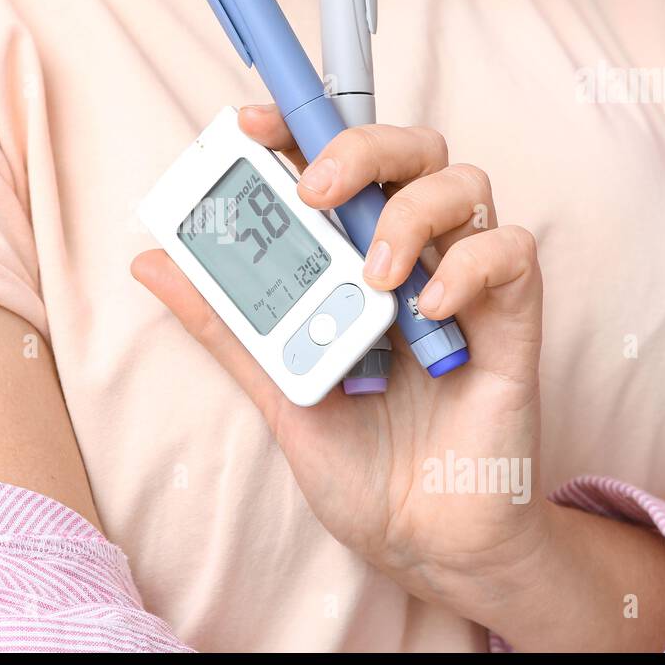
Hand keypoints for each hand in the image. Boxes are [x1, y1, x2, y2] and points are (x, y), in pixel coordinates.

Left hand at [132, 105, 545, 617]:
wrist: (419, 538)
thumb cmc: (356, 462)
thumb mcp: (277, 389)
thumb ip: (226, 325)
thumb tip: (151, 264)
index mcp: (353, 261)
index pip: (334, 164)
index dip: (296, 127)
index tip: (248, 125)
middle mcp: (412, 256)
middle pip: (408, 148)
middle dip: (359, 149)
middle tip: (317, 191)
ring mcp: (465, 283)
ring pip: (464, 182)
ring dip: (412, 212)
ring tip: (377, 277)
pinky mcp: (511, 319)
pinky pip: (512, 252)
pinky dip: (468, 266)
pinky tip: (427, 311)